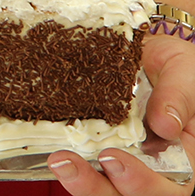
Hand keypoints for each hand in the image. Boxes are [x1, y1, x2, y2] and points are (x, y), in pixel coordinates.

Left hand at [47, 34, 194, 195]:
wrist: (150, 52)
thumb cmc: (177, 68)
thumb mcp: (183, 74)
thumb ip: (178, 98)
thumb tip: (166, 124)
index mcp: (181, 159)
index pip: (166, 186)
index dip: (140, 182)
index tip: (114, 159)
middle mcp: (151, 167)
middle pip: (127, 194)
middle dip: (98, 186)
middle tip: (71, 165)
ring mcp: (121, 159)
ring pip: (102, 187)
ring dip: (79, 180)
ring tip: (58, 162)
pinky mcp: (96, 146)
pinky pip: (84, 164)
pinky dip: (69, 163)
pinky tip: (52, 150)